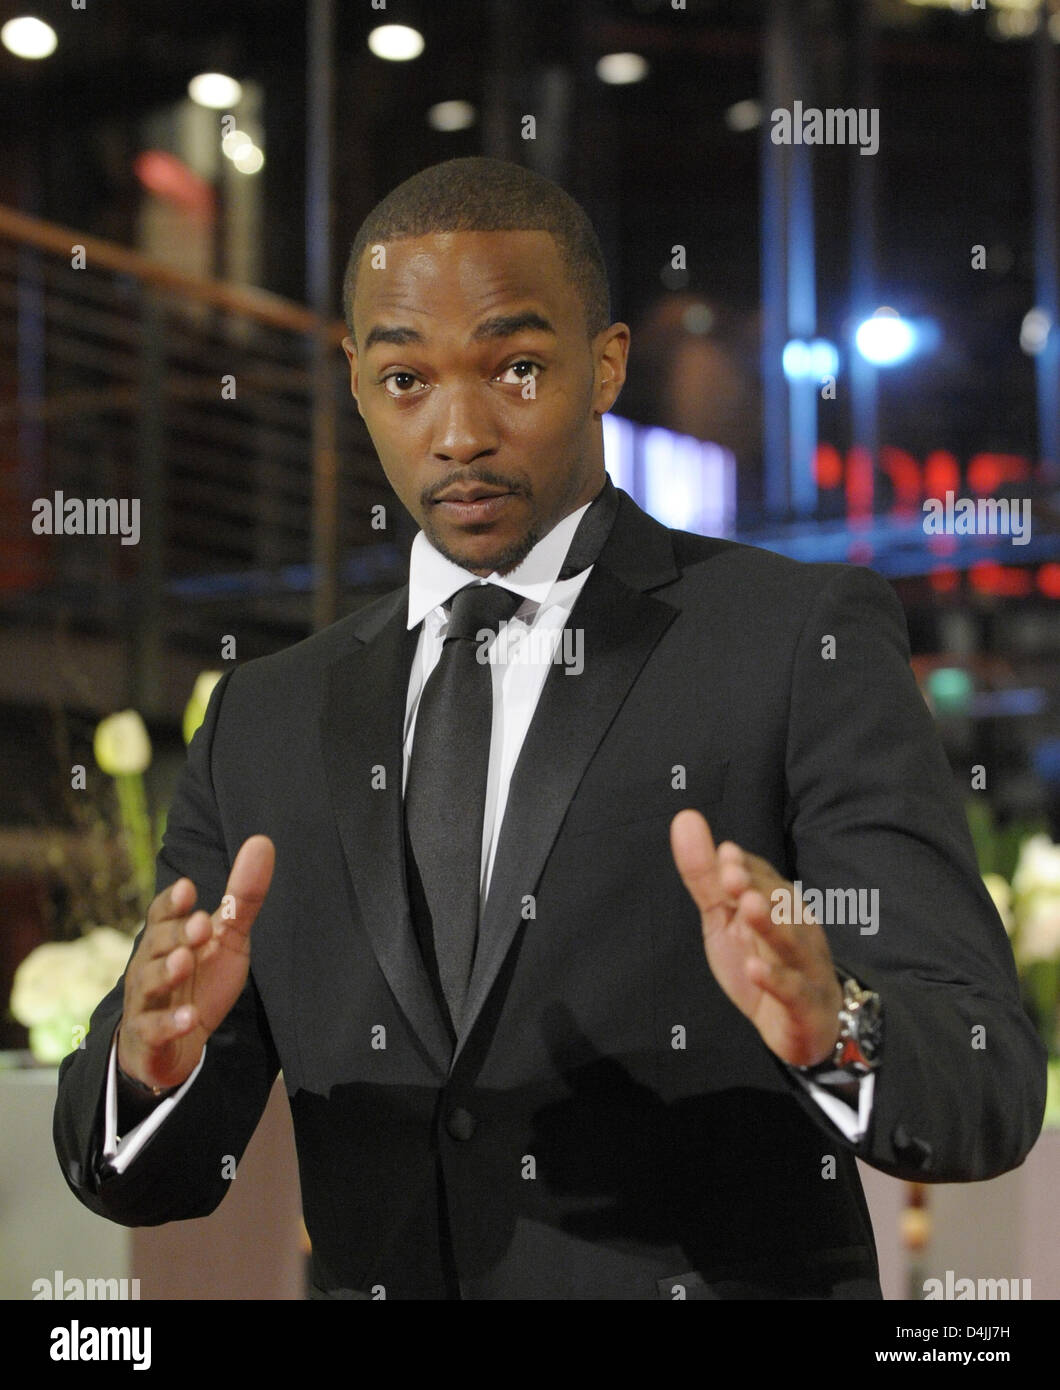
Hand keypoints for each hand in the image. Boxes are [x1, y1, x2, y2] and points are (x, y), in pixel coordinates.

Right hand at [116, 836, 274, 1090]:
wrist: (175, 1045)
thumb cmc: (200, 979)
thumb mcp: (226, 938)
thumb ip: (242, 898)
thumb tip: (262, 841)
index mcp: (168, 938)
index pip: (162, 914)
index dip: (171, 903)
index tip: (187, 888)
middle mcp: (151, 965)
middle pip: (156, 944)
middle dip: (176, 933)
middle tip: (200, 925)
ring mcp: (146, 1002)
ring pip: (148, 983)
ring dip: (166, 971)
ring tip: (185, 961)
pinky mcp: (150, 1038)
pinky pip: (154, 1030)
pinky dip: (170, 1024)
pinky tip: (190, 1019)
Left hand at [669, 810, 841, 1066]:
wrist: (801, 1026)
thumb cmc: (762, 961)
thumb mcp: (724, 919)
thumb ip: (705, 875)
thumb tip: (684, 818)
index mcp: (779, 905)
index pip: (764, 879)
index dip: (746, 868)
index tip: (725, 854)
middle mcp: (796, 928)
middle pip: (779, 904)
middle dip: (757, 888)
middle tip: (731, 875)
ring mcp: (805, 966)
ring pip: (790, 942)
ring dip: (770, 924)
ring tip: (747, 907)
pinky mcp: (805, 1004)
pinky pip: (793, 990)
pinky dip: (776, 979)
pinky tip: (755, 968)